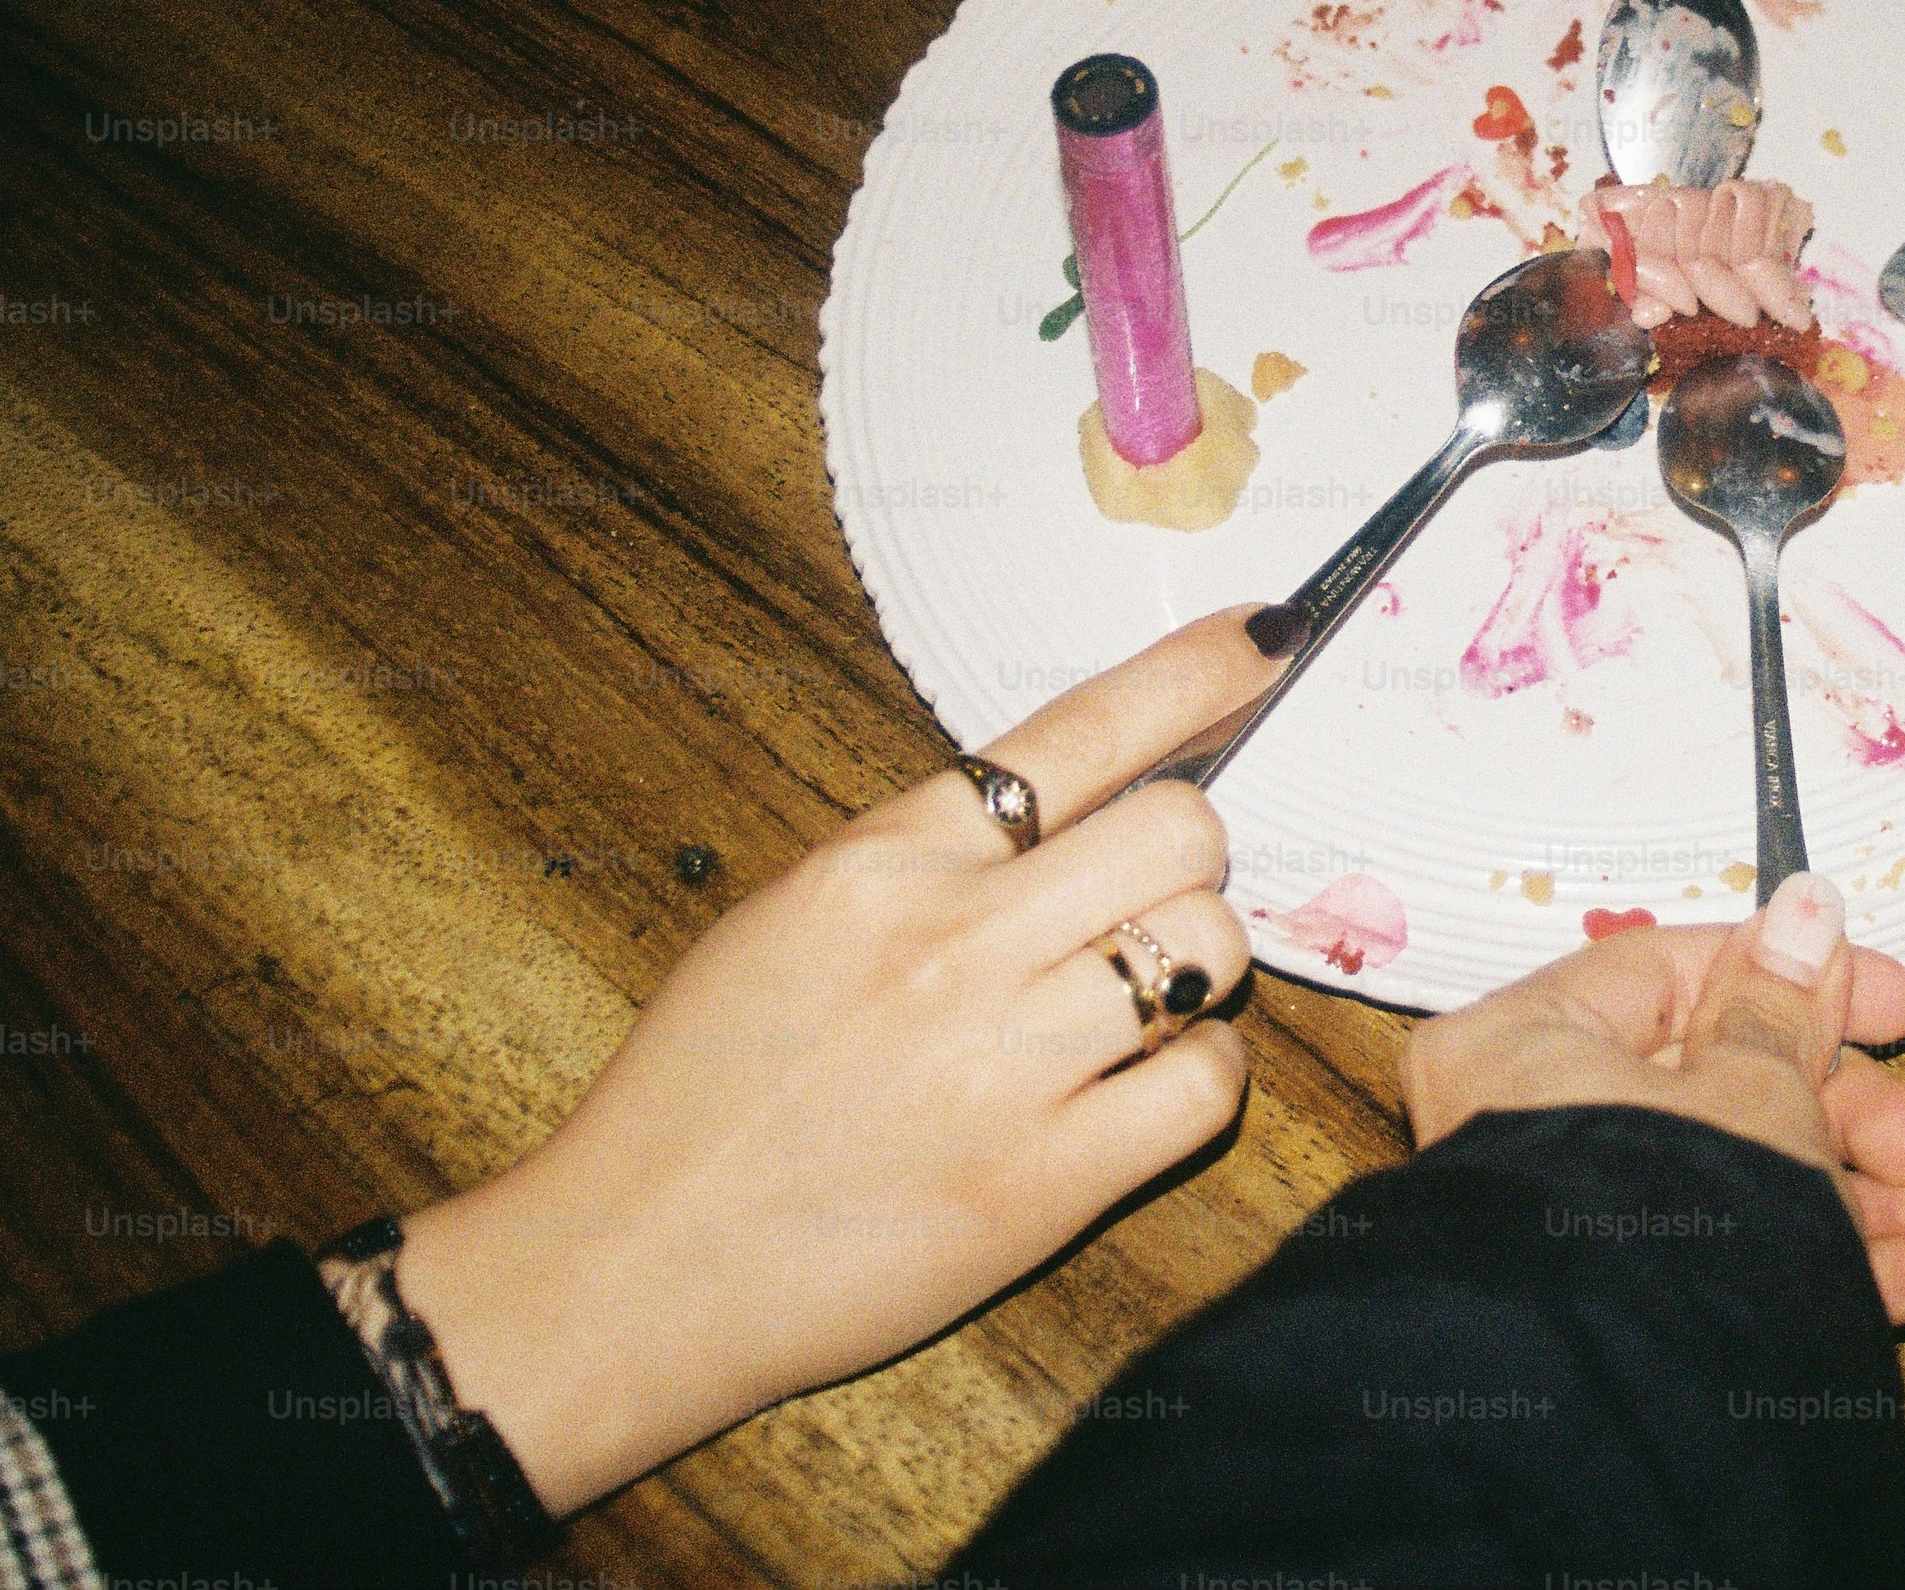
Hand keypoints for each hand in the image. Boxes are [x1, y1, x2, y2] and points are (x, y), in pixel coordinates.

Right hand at [393, 609, 1283, 1513]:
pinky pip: (1207, 1087)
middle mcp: (950, 946)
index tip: (1271, 636)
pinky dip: (1199, 1079)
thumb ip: (929, 856)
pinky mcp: (1042, 1185)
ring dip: (1196, 968)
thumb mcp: (790, 921)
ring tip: (1132, 1005)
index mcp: (882, 862)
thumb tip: (1088, 794)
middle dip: (1191, 856)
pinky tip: (1140, 1088)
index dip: (1197, 671)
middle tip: (1144, 902)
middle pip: (1181, 830)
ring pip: (1208, 949)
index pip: (1080, 729)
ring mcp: (1001, 1065)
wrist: (634, 1268)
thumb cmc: (704, 1094)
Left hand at [1402, 871, 1904, 1322]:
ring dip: (1881, 1202)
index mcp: (1528, 1047)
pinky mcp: (1638, 1312)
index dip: (1807, 982)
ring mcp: (1592, 1232)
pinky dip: (1844, 1262)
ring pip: (1754, 1187)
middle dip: (1865, 1122)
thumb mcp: (1752, 1091)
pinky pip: (1745, 1263)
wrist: (1621, 1423)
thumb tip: (1808, 912)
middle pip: (1731, 1088)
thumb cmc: (1662, 1221)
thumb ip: (1788, 1007)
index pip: (1679, 976)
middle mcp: (1543, 1136)